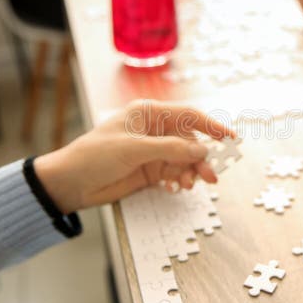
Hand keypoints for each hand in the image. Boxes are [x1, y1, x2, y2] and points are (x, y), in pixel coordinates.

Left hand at [34, 100, 234, 213]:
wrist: (70, 183)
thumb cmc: (94, 156)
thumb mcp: (133, 150)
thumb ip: (169, 150)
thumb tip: (202, 152)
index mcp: (149, 114)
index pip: (189, 116)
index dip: (212, 126)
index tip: (232, 138)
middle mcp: (155, 130)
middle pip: (190, 141)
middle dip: (202, 158)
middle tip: (211, 176)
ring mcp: (154, 151)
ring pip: (185, 160)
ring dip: (192, 172)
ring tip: (191, 185)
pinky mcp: (151, 170)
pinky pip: (175, 173)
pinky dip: (181, 180)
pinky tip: (178, 188)